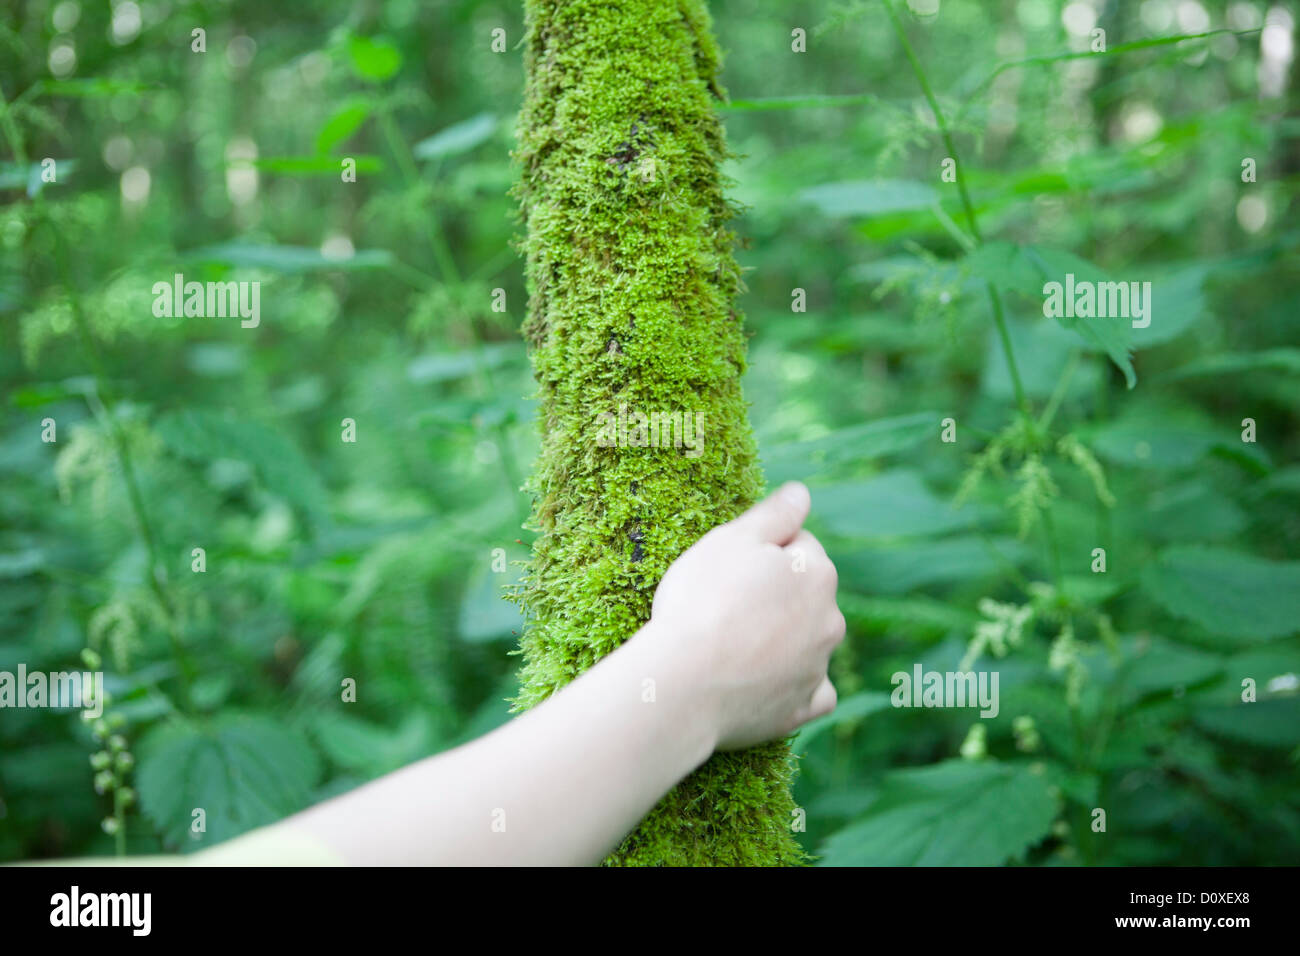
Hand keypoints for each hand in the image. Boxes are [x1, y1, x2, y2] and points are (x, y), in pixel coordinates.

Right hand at [647, 481, 844, 750]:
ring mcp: (818, 667)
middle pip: (804, 595)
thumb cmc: (701, 603)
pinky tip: (764, 683)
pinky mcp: (802, 708)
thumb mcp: (730, 540)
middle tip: (723, 606)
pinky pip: (809, 693)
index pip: (798, 546)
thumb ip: (774, 514)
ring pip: (806, 642)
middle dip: (775, 596)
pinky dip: (793, 686)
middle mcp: (830, 620)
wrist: (683, 683)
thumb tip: (802, 493)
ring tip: (732, 646)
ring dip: (782, 639)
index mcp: (817, 572)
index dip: (760, 552)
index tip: (727, 569)